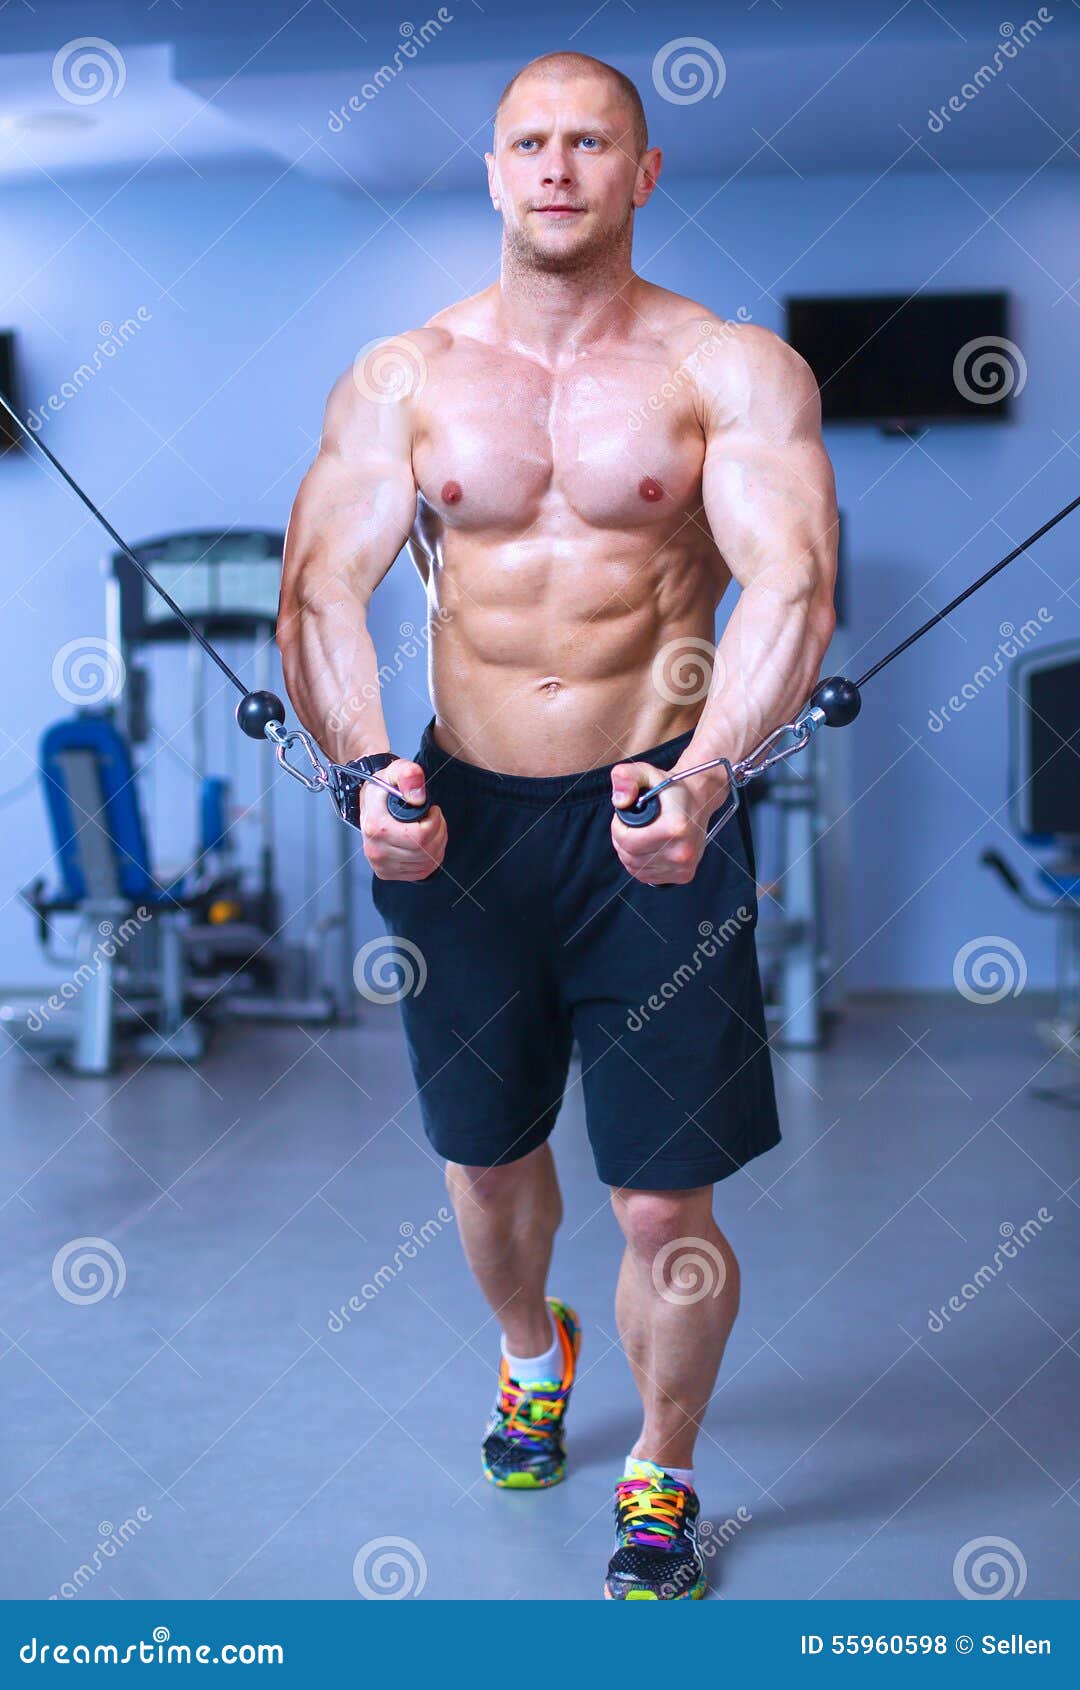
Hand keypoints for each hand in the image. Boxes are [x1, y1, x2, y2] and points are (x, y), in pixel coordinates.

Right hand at [360, 758, 446, 880]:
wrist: (371, 802)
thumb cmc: (385, 788)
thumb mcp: (396, 770)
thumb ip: (408, 775)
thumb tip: (418, 797)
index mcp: (376, 826)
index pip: (418, 837)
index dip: (434, 822)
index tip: (431, 810)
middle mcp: (375, 849)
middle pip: (425, 851)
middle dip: (438, 831)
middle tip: (433, 818)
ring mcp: (381, 864)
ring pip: (426, 863)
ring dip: (437, 844)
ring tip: (429, 828)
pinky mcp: (387, 873)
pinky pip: (422, 872)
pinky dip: (431, 857)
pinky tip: (425, 843)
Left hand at [610, 760, 725, 885]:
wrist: (699, 799)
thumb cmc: (671, 787)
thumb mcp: (646, 772)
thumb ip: (626, 778)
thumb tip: (619, 801)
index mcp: (675, 828)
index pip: (627, 841)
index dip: (617, 828)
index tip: (624, 817)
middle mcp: (682, 851)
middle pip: (630, 857)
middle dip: (622, 840)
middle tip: (630, 825)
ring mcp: (683, 866)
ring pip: (636, 868)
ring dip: (630, 852)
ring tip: (639, 834)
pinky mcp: (683, 875)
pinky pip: (647, 876)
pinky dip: (640, 863)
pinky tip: (647, 847)